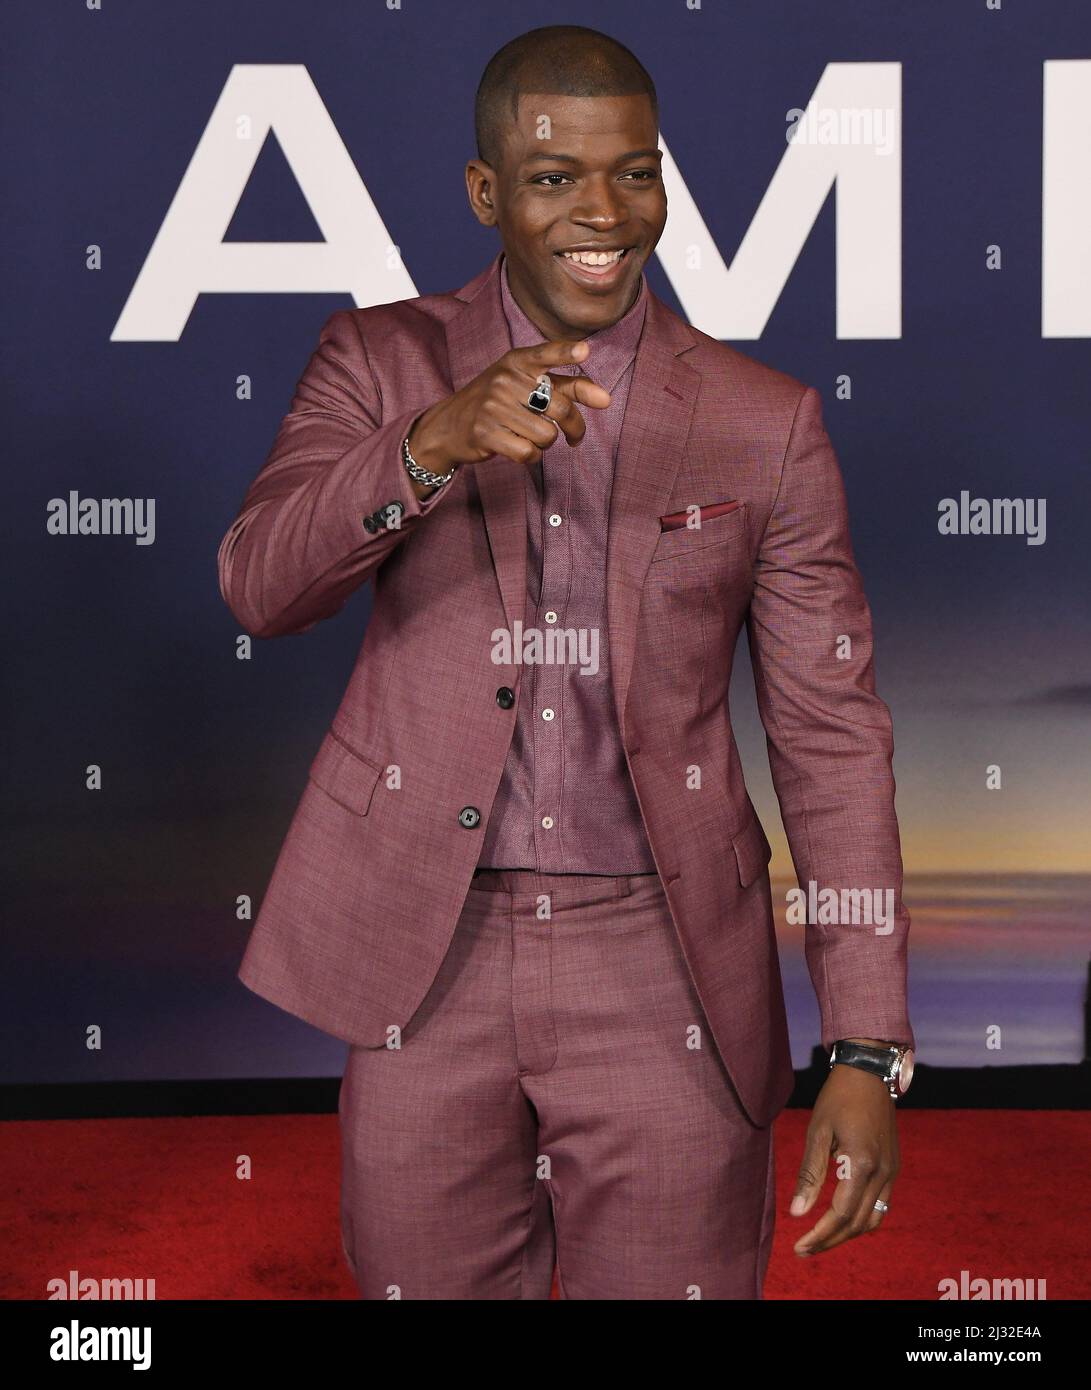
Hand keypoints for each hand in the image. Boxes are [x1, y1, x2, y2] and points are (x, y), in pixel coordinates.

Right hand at [406, 338, 611, 476]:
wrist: (449, 424)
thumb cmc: (498, 402)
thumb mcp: (527, 385)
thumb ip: (567, 388)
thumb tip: (606, 399)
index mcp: (517, 362)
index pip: (545, 354)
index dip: (566, 352)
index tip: (585, 350)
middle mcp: (505, 380)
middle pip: (560, 409)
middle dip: (574, 428)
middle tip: (574, 437)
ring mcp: (493, 406)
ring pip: (547, 435)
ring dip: (546, 443)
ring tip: (531, 436)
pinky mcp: (486, 433)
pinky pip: (529, 453)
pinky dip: (531, 456)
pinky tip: (519, 448)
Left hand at [789, 1051, 900, 1256]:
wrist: (869, 1073)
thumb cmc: (837, 1098)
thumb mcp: (817, 1132)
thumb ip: (809, 1174)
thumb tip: (796, 1213)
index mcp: (862, 1163)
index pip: (841, 1214)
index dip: (819, 1235)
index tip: (798, 1247)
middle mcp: (883, 1172)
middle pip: (858, 1224)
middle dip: (830, 1240)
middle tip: (803, 1249)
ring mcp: (892, 1171)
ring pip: (872, 1219)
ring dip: (846, 1234)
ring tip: (820, 1239)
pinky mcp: (893, 1167)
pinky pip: (880, 1205)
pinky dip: (860, 1218)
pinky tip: (839, 1218)